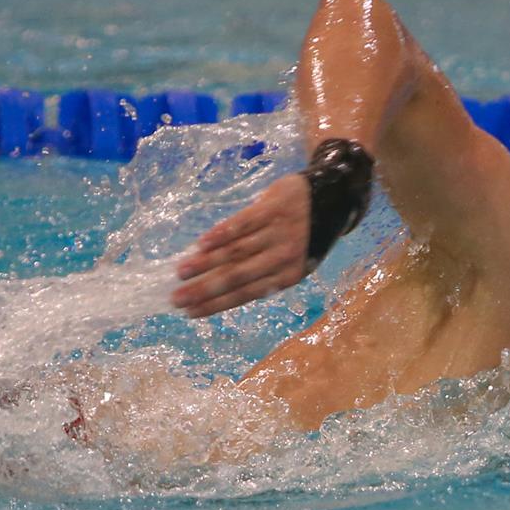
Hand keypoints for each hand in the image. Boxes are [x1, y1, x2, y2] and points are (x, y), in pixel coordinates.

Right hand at [172, 176, 312, 318]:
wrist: (332, 196)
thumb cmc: (305, 236)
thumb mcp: (292, 261)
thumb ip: (260, 272)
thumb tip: (217, 285)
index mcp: (288, 276)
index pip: (245, 294)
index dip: (216, 304)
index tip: (190, 312)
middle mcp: (283, 256)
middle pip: (237, 275)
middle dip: (205, 289)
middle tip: (177, 298)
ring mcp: (277, 231)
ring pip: (236, 251)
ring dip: (205, 263)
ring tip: (181, 272)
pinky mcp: (272, 207)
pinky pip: (242, 222)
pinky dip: (221, 234)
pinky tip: (201, 244)